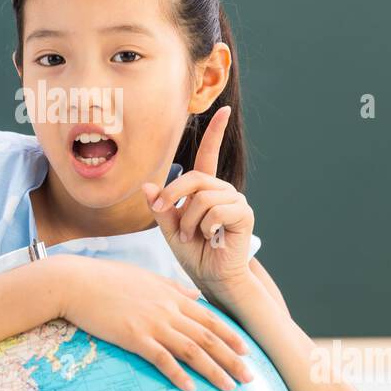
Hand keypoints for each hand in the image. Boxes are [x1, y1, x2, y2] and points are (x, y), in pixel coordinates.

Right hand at [45, 254, 254, 390]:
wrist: (75, 282)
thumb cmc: (106, 279)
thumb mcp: (145, 277)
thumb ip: (172, 287)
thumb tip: (194, 295)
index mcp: (171, 295)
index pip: (209, 318)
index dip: (230, 336)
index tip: (247, 350)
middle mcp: (167, 309)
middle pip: (208, 336)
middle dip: (232, 358)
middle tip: (250, 376)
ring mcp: (152, 323)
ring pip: (191, 349)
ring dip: (214, 369)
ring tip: (230, 387)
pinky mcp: (134, 336)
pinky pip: (162, 358)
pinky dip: (178, 374)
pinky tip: (190, 388)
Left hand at [142, 105, 255, 307]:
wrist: (214, 279)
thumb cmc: (195, 255)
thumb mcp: (170, 229)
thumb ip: (160, 208)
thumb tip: (147, 185)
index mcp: (206, 190)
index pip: (210, 155)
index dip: (216, 132)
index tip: (222, 111)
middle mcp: (223, 190)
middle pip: (193, 178)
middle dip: (172, 195)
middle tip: (162, 213)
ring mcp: (235, 201)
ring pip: (202, 196)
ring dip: (189, 220)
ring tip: (195, 237)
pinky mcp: (243, 214)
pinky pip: (215, 209)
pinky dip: (206, 226)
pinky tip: (211, 238)